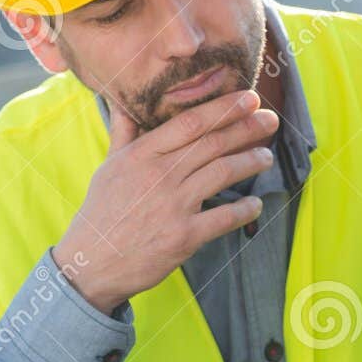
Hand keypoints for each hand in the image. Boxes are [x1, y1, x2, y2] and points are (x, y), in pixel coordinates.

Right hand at [52, 89, 280, 312]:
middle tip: (270, 120)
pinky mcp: (183, 237)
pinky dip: (245, 209)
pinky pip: (224, 218)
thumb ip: (124, 134)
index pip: (189, 122)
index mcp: (142, 155)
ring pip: (222, 173)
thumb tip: (124, 103)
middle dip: (247, 128)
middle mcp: (159, 176)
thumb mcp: (109, 167)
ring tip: (266, 156)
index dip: (224, 108)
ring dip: (250, 162)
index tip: (249, 98)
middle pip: (212, 143)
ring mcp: (172, 206)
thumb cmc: (101, 212)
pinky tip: (256, 203)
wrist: (90, 263)